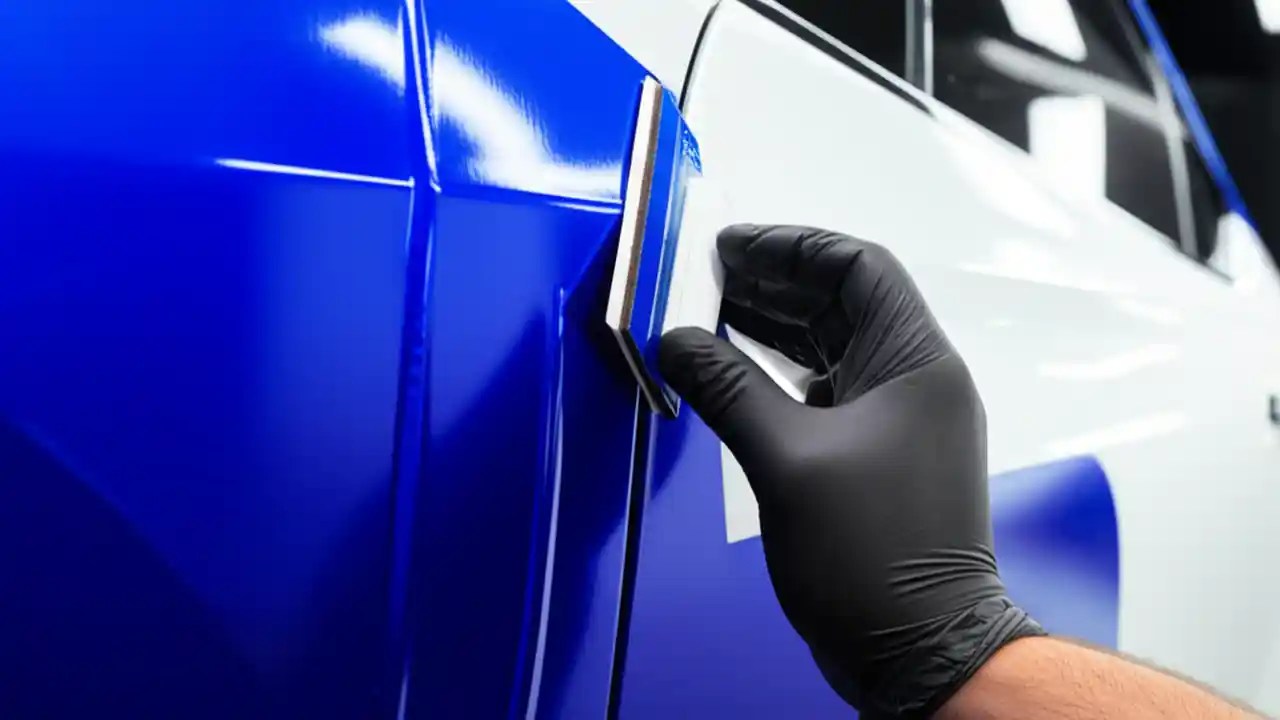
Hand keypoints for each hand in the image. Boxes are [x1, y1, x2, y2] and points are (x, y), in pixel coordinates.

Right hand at [659, 225, 1042, 716]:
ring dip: (772, 329)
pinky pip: (825, 390)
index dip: (793, 247)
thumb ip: (728, 391)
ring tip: (709, 315)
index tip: (731, 246)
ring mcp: (898, 420)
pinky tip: (733, 375)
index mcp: (917, 364)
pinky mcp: (876, 455)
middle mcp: (915, 382)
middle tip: (707, 277)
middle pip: (843, 304)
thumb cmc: (873, 556)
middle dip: (773, 285)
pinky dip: (779, 375)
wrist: (919, 648)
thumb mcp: (787, 461)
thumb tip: (678, 342)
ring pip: (831, 347)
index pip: (860, 268)